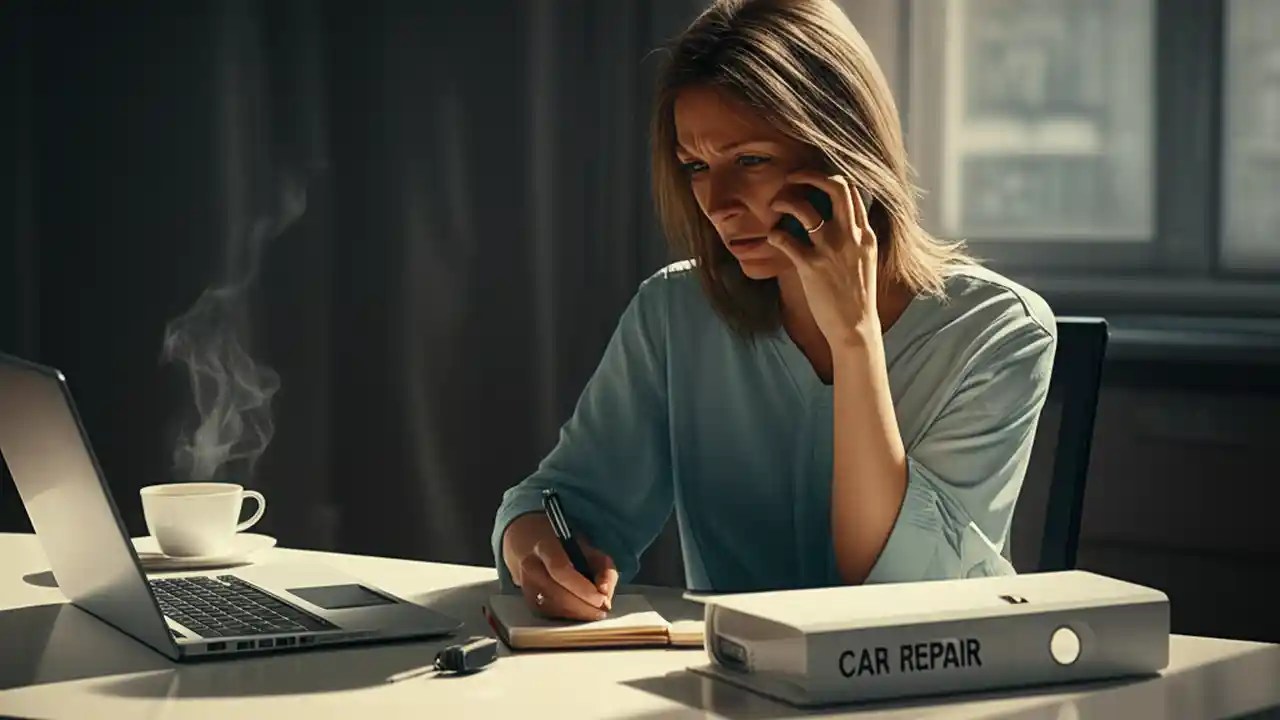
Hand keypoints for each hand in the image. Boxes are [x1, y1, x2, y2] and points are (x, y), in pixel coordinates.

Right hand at [503, 513, 618, 620]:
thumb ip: (602, 566)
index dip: (582, 588)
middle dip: (582, 607)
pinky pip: (547, 613)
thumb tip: (605, 593)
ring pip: (551, 608)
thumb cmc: (559, 542)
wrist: (523, 540)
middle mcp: (529, 566)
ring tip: (594, 613)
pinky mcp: (525, 599)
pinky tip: (579, 613)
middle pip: (555, 594)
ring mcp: (524, 584)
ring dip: (576, 614)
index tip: (601, 599)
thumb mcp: (586, 545)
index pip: (560, 570)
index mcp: (544, 545)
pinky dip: (567, 616)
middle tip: (602, 611)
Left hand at [766, 171, 879, 347]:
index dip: (829, 177)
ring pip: (804, 208)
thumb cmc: (856, 296)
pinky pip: (785, 238)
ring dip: (785, 200)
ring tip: (775, 204)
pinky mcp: (811, 267)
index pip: (852, 190)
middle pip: (835, 186)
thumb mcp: (865, 260)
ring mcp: (831, 250)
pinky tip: (772, 237)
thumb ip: (856, 237)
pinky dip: (774, 233)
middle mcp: (851, 236)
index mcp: (865, 234)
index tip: (810, 180)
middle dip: (809, 176)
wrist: (855, 328)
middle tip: (791, 178)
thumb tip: (840, 219)